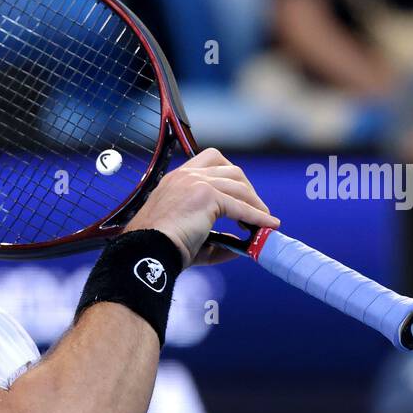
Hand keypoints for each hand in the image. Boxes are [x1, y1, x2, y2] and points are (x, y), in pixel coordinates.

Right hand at [125, 147, 279, 267]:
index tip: (240, 195)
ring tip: (264, 220)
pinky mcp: (206, 196)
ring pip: (238, 187)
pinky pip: (240, 206)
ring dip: (255, 203)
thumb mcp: (188, 235)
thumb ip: (214, 237)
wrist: (147, 251)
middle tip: (256, 210)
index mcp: (176, 179)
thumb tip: (238, 246)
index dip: (230, 176)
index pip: (210, 161)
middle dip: (247, 189)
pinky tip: (266, 225)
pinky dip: (256, 216)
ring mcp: (195, 182)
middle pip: (230, 169)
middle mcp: (185, 176)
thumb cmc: (159, 248)